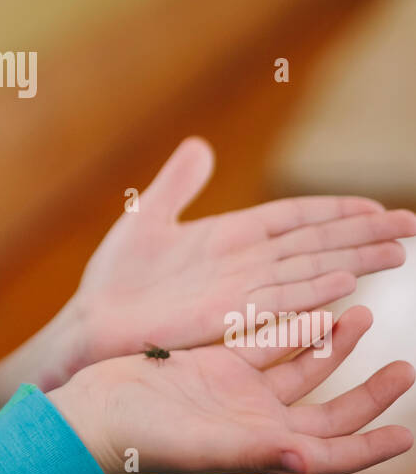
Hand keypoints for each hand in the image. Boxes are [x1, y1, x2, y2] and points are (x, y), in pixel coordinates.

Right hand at [47, 306, 414, 473]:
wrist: (92, 413)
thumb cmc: (143, 440)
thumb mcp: (204, 445)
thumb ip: (257, 450)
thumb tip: (306, 460)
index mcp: (261, 450)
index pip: (332, 454)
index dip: (371, 447)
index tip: (407, 434)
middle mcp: (257, 424)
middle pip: (328, 412)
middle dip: (368, 392)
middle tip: (406, 367)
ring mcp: (237, 394)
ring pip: (300, 368)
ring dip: (333, 346)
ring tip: (366, 314)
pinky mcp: (216, 366)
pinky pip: (266, 341)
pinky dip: (292, 325)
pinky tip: (317, 303)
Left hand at [70, 136, 415, 372]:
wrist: (90, 327)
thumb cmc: (116, 284)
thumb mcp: (148, 218)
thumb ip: (179, 184)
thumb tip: (201, 146)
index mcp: (232, 238)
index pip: (296, 219)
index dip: (336, 212)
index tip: (377, 207)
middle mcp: (244, 265)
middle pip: (315, 243)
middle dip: (364, 234)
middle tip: (413, 228)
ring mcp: (238, 291)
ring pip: (308, 271)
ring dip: (353, 260)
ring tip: (397, 252)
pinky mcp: (224, 316)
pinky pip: (277, 301)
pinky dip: (311, 291)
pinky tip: (344, 280)